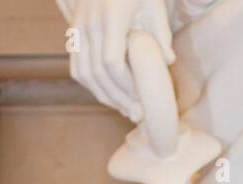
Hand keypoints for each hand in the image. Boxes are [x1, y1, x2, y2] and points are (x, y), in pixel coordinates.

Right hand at [68, 0, 174, 121]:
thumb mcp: (154, 3)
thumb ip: (161, 32)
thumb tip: (168, 61)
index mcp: (111, 17)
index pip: (112, 62)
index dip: (125, 85)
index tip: (141, 96)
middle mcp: (89, 23)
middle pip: (97, 73)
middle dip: (117, 97)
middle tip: (135, 113)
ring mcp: (78, 28)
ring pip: (84, 74)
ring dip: (104, 96)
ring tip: (123, 108)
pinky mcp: (74, 32)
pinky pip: (77, 67)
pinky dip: (91, 85)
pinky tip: (109, 95)